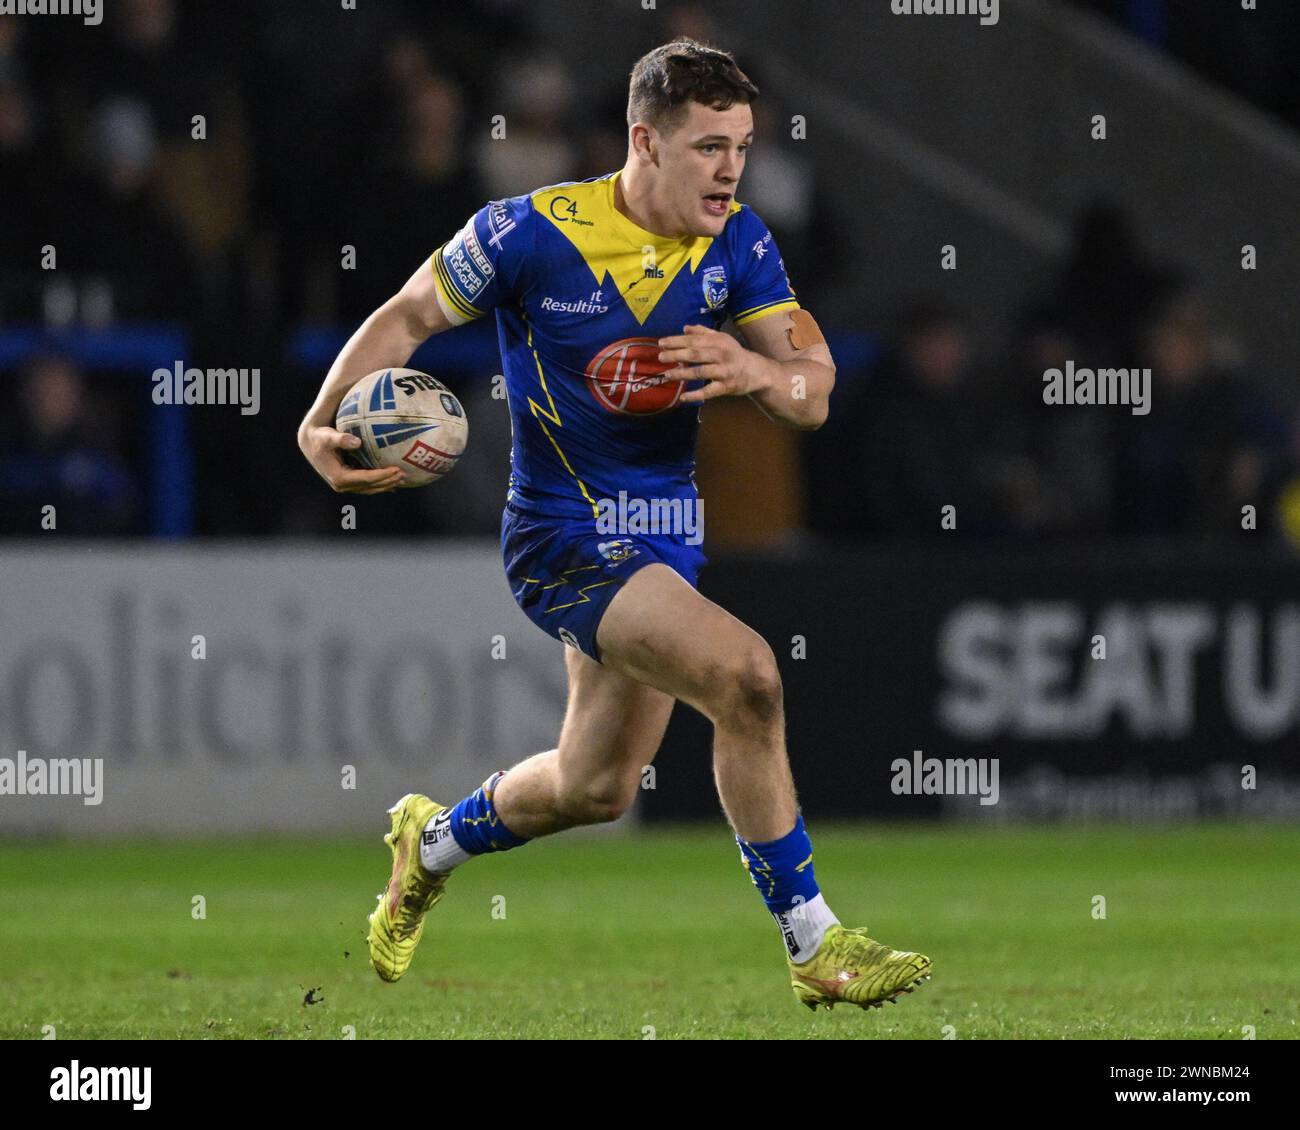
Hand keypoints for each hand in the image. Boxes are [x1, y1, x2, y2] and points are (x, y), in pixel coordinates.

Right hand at [298, 424, 405, 493]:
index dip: (382, 475)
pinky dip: (380, 483)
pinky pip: (367, 485)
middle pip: (370, 486)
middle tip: (404, 474)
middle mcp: (342, 486)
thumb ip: (342, 439)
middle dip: (388, 481)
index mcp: (339, 477)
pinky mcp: (348, 483)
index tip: (396, 469)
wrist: (311, 443)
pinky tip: (393, 480)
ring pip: (370, 488)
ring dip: (387, 484)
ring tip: (403, 478)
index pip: (366, 479)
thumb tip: (357, 442)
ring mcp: (345, 486)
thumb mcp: (328, 436)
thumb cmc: (321, 438)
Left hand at [657, 324, 773, 404]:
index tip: (661, 343)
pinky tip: (682, 397)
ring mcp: (724, 372)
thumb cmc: (734, 354)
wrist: (756, 371)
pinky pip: (708, 392)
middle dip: (677, 355)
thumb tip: (684, 328)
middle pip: (696, 354)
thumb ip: (703, 332)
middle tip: (660, 357)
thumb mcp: (722, 339)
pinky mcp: (726, 387)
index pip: (694, 340)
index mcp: (718, 342)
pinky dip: (695, 395)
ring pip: (700, 372)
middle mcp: (721, 355)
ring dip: (683, 373)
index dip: (677, 341)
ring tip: (668, 374)